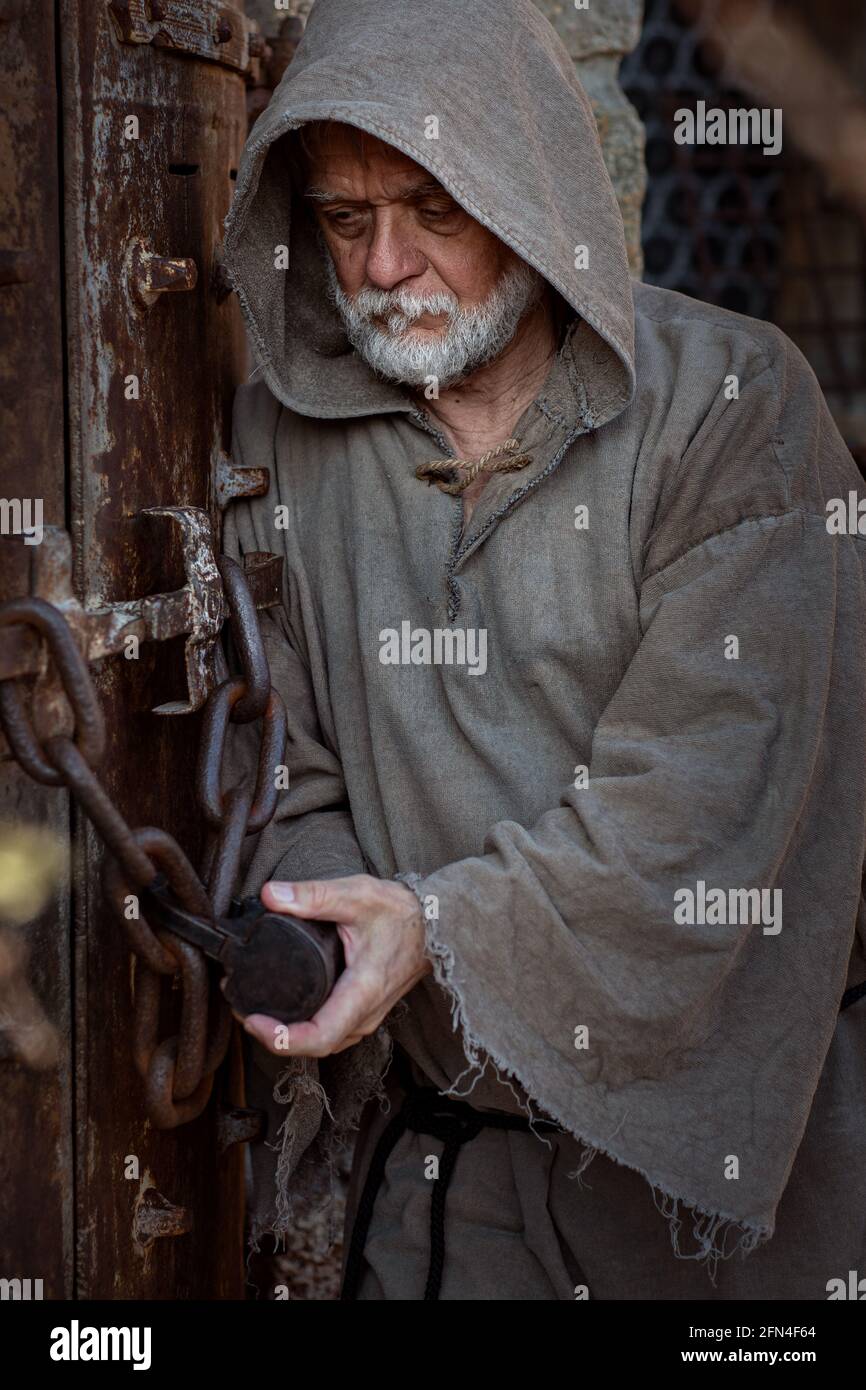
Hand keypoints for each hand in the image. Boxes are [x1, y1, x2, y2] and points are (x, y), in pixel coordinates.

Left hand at [234, 874, 431, 1057]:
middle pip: (316, 1046)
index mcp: (363, 990)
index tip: (253, 1020)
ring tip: (256, 1011)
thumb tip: (271, 895)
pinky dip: (306, 1030)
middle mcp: (365, 1013)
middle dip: (274, 1037)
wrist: (437, 925)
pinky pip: (332, 1033)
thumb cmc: (401, 913)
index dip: (282, 1038)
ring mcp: (367, 1017)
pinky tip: (286, 1009)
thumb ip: (313, 895)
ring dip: (289, 1035)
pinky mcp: (365, 1013)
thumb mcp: (356, 895)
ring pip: (324, 1043)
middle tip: (242, 1010)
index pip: (321, 1036)